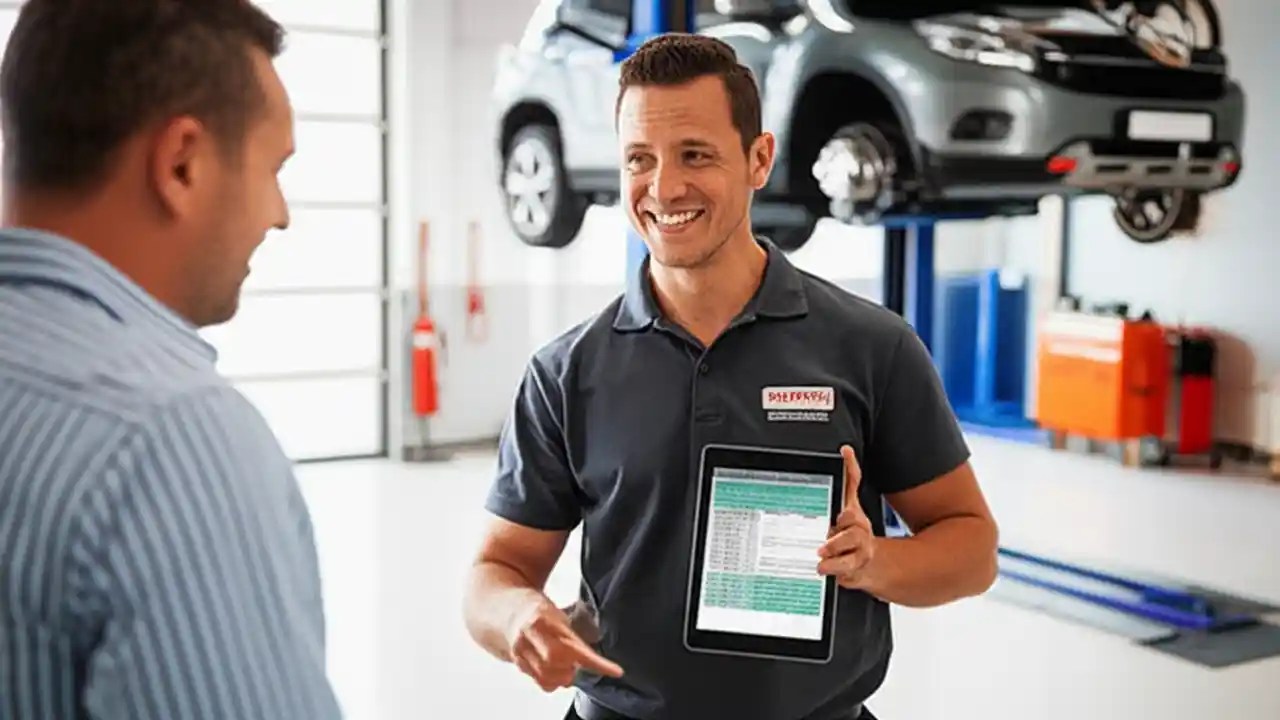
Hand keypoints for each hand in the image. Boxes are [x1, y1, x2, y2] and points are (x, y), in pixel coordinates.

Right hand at [506, 598, 623, 692]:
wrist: (503, 610)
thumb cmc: (535, 609)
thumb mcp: (557, 610)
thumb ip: (574, 627)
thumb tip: (596, 643)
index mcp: (544, 618)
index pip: (573, 644)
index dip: (595, 661)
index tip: (615, 671)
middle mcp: (530, 635)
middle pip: (556, 663)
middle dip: (572, 668)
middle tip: (578, 662)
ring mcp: (521, 650)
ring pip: (547, 677)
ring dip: (564, 677)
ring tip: (568, 666)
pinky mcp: (518, 663)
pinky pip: (540, 681)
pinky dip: (553, 680)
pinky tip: (556, 671)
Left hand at [818, 444, 877, 589]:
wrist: (871, 562)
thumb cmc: (854, 531)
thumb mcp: (850, 504)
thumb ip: (850, 478)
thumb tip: (846, 451)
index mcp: (856, 519)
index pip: (852, 515)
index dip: (847, 517)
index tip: (841, 517)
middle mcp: (860, 538)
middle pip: (853, 538)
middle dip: (839, 542)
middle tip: (822, 547)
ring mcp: (858, 558)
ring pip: (850, 561)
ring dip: (836, 563)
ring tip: (821, 564)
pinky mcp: (853, 575)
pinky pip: (845, 578)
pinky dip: (836, 576)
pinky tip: (824, 573)